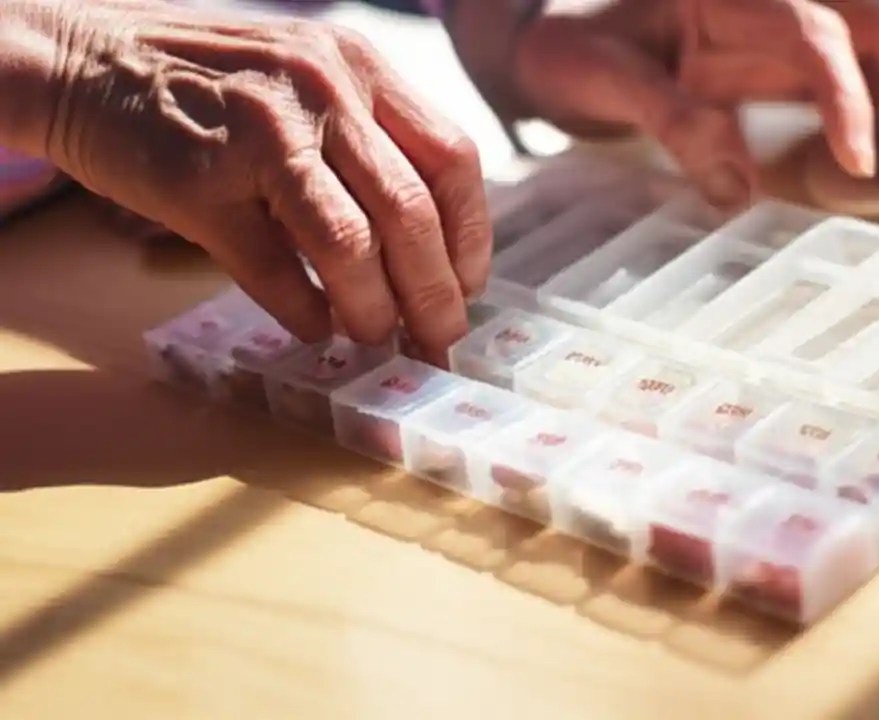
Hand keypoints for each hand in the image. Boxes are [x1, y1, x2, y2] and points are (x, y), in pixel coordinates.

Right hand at [38, 0, 490, 361]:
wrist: (83, 59)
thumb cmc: (209, 81)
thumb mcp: (306, 79)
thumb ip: (367, 141)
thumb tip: (429, 247)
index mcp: (359, 67)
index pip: (452, 159)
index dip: (471, 235)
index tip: (469, 285)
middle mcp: (321, 91)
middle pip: (411, 211)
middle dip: (435, 292)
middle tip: (440, 339)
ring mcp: (260, 134)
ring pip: (351, 242)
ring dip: (375, 308)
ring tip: (378, 339)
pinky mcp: (200, 184)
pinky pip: (272, 267)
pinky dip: (302, 311)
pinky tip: (316, 330)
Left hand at [514, 0, 878, 206]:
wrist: (545, 33)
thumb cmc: (567, 44)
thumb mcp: (602, 78)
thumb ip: (671, 118)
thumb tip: (738, 184)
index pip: (814, 32)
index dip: (846, 96)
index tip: (860, 161)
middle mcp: (766, 0)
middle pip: (870, 26)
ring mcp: (771, 30)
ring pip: (867, 51)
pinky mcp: (768, 62)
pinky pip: (838, 82)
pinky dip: (870, 118)